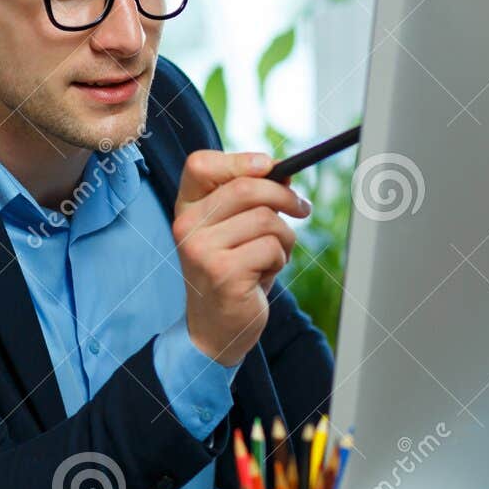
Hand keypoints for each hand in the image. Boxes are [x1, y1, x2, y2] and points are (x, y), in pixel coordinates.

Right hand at [173, 150, 311, 365]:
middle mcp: (186, 226)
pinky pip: (272, 247)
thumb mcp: (236, 229)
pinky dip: (279, 259)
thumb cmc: (232, 272)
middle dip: (284, 197)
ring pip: (266, 219)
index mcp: (186, 208)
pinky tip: (263, 275)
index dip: (239, 160)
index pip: (200, 164)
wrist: (216, 328)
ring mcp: (201, 250)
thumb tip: (284, 172)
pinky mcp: (224, 273)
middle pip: (246, 187)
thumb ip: (252, 199)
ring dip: (284, 237)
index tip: (270, 167)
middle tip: (302, 208)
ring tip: (272, 256)